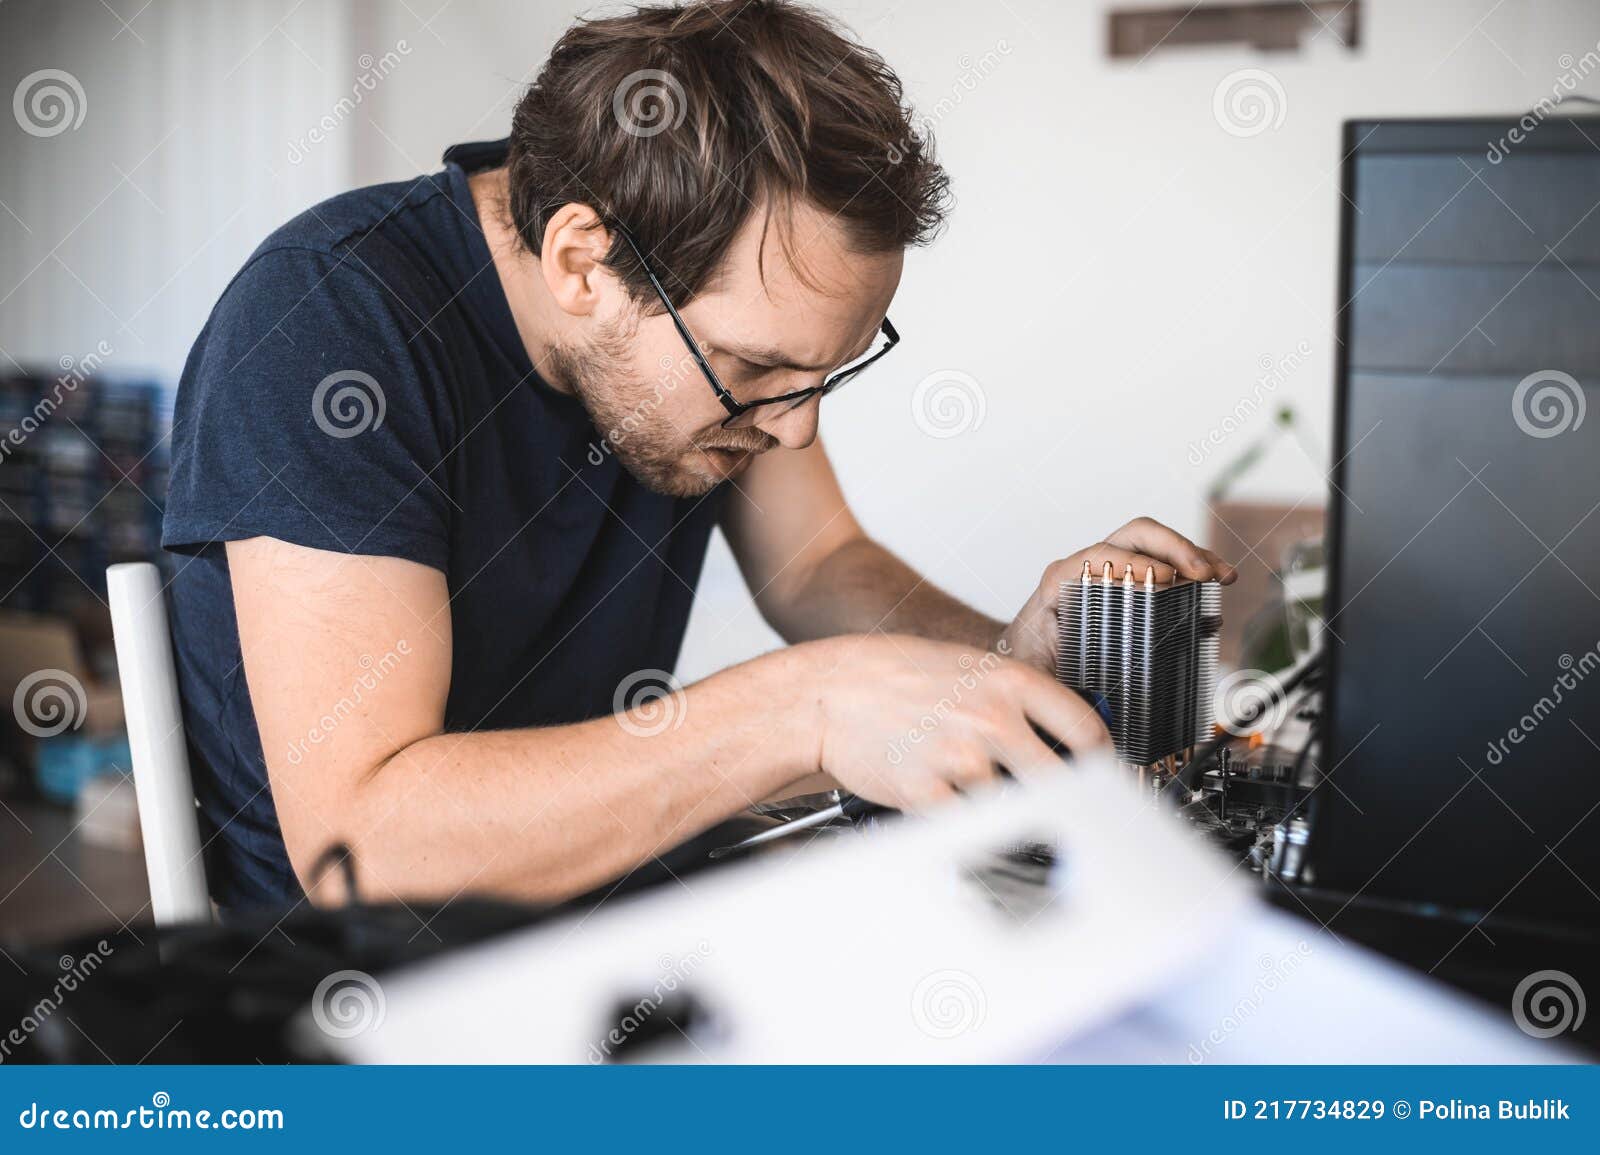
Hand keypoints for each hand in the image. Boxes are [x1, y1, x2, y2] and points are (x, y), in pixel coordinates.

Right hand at [810, 634, 1110, 811]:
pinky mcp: (927, 792)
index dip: (1102, 760)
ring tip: (971, 788)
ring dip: (1001, 808)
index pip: (1086, 728)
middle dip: (1057, 795)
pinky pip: (967, 825)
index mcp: (1009, 682)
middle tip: (1047, 800)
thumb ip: (1019, 699)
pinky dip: (962, 822)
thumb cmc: (893, 676)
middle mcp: (991, 718)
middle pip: (1061, 778)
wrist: (828, 693)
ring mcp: (960, 757)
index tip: (1099, 775)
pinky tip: (944, 800)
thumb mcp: (967, 666)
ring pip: (1013, 806)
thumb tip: (1070, 738)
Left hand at [998, 516, 1237, 674]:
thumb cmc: (1024, 664)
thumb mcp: (1034, 675)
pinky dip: (1191, 582)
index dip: (1136, 563)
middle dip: (1177, 549)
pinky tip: (1212, 601)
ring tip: (1224, 578)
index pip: (1100, 555)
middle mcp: (1087, 572)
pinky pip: (1164, 575)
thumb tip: (1095, 711)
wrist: (1018, 662)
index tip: (1166, 578)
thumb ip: (1058, 689)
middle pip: (1136, 538)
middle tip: (1207, 573)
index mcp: (1060, 584)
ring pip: (1156, 550)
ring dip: (1194, 559)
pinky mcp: (1129, 592)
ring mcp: (1111, 577)